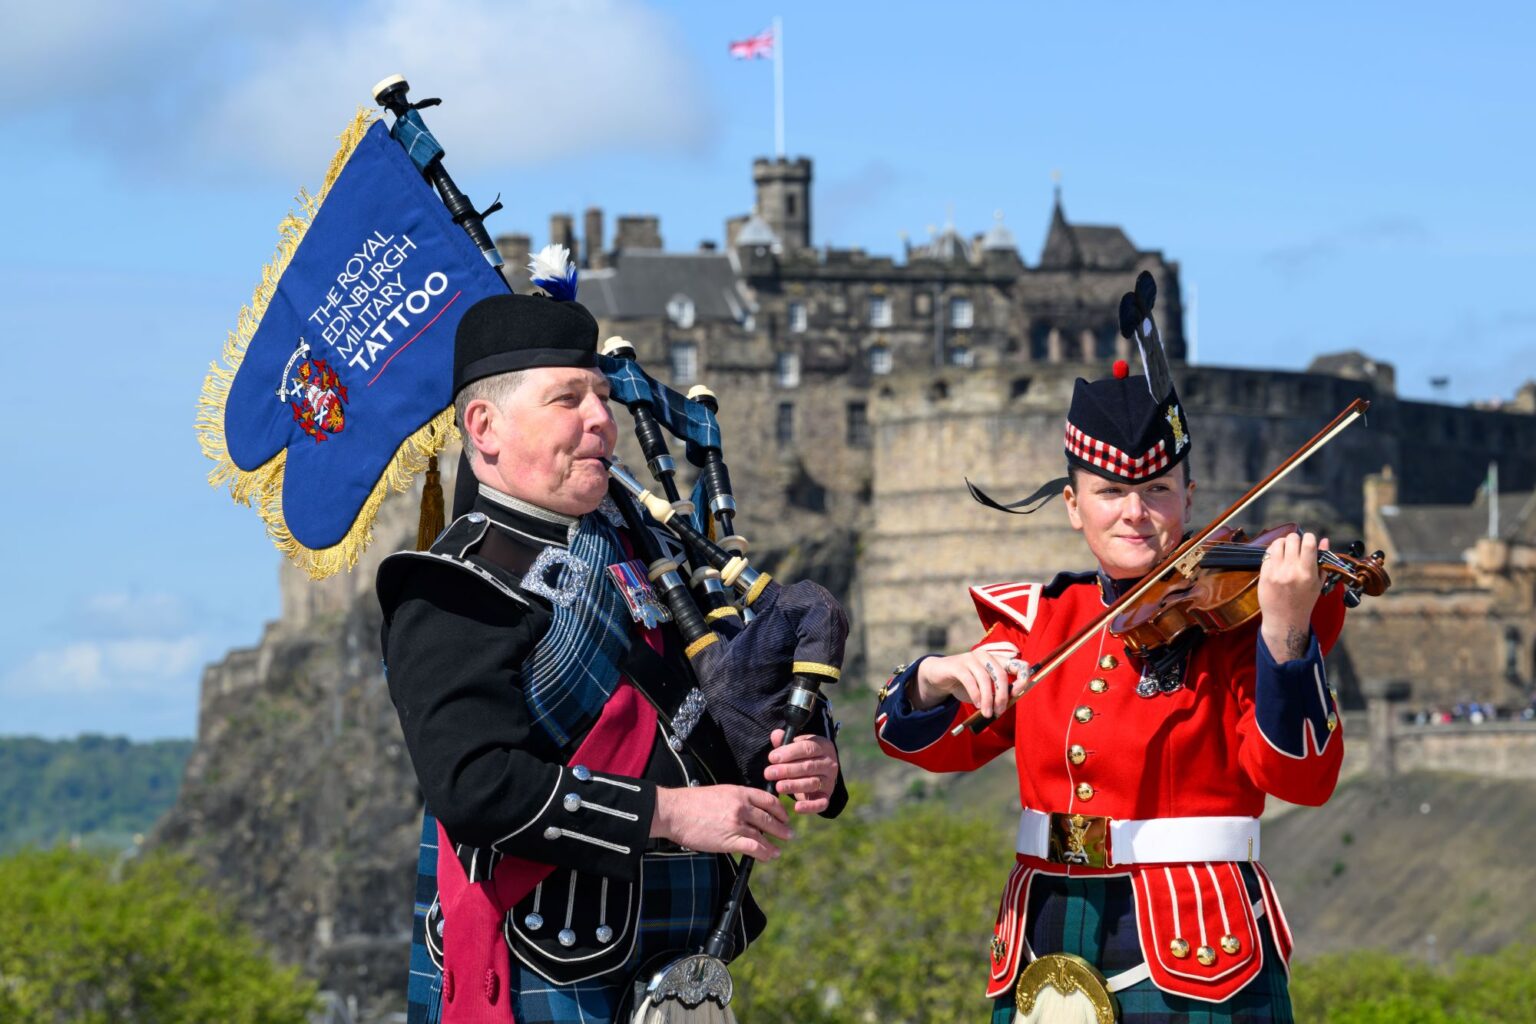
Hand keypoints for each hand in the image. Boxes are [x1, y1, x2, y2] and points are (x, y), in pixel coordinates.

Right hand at [651, 784, 791, 861]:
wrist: (674, 811)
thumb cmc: (691, 803)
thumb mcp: (719, 792)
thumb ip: (736, 800)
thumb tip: (748, 810)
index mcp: (739, 792)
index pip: (768, 800)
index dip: (780, 810)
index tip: (784, 816)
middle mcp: (742, 807)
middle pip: (770, 818)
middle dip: (782, 828)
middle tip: (788, 834)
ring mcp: (737, 824)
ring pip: (764, 835)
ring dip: (774, 843)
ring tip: (779, 849)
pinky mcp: (730, 840)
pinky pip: (754, 847)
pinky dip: (764, 853)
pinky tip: (768, 856)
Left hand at [765, 729, 838, 814]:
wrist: (817, 770)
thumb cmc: (802, 755)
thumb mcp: (795, 745)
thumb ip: (784, 741)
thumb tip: (776, 735)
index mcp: (823, 746)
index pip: (807, 748)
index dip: (789, 753)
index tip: (772, 758)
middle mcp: (829, 763)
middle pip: (808, 766)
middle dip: (787, 770)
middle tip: (769, 773)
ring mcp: (829, 781)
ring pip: (812, 783)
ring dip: (794, 786)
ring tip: (778, 787)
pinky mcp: (827, 796)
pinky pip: (821, 803)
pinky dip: (810, 807)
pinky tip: (797, 807)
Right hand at [911, 650, 1028, 716]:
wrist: (939, 676)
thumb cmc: (966, 684)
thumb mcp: (985, 689)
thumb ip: (998, 693)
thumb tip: (1011, 702)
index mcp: (997, 660)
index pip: (1018, 664)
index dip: (1022, 677)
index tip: (1018, 694)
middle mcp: (986, 656)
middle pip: (1001, 673)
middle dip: (1002, 695)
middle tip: (1000, 711)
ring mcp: (971, 658)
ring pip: (985, 679)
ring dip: (988, 699)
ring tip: (987, 713)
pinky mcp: (958, 665)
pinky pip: (970, 680)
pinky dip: (976, 695)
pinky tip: (977, 705)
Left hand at [1258, 530, 1328, 661]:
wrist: (1285, 619)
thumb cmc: (1304, 601)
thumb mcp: (1318, 583)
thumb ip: (1322, 561)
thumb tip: (1324, 540)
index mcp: (1308, 573)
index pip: (1309, 543)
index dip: (1309, 537)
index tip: (1309, 540)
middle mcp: (1291, 570)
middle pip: (1292, 539)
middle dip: (1295, 539)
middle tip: (1296, 546)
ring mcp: (1276, 572)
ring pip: (1277, 543)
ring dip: (1282, 543)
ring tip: (1285, 550)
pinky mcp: (1264, 574)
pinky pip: (1267, 555)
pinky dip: (1273, 554)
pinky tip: (1277, 560)